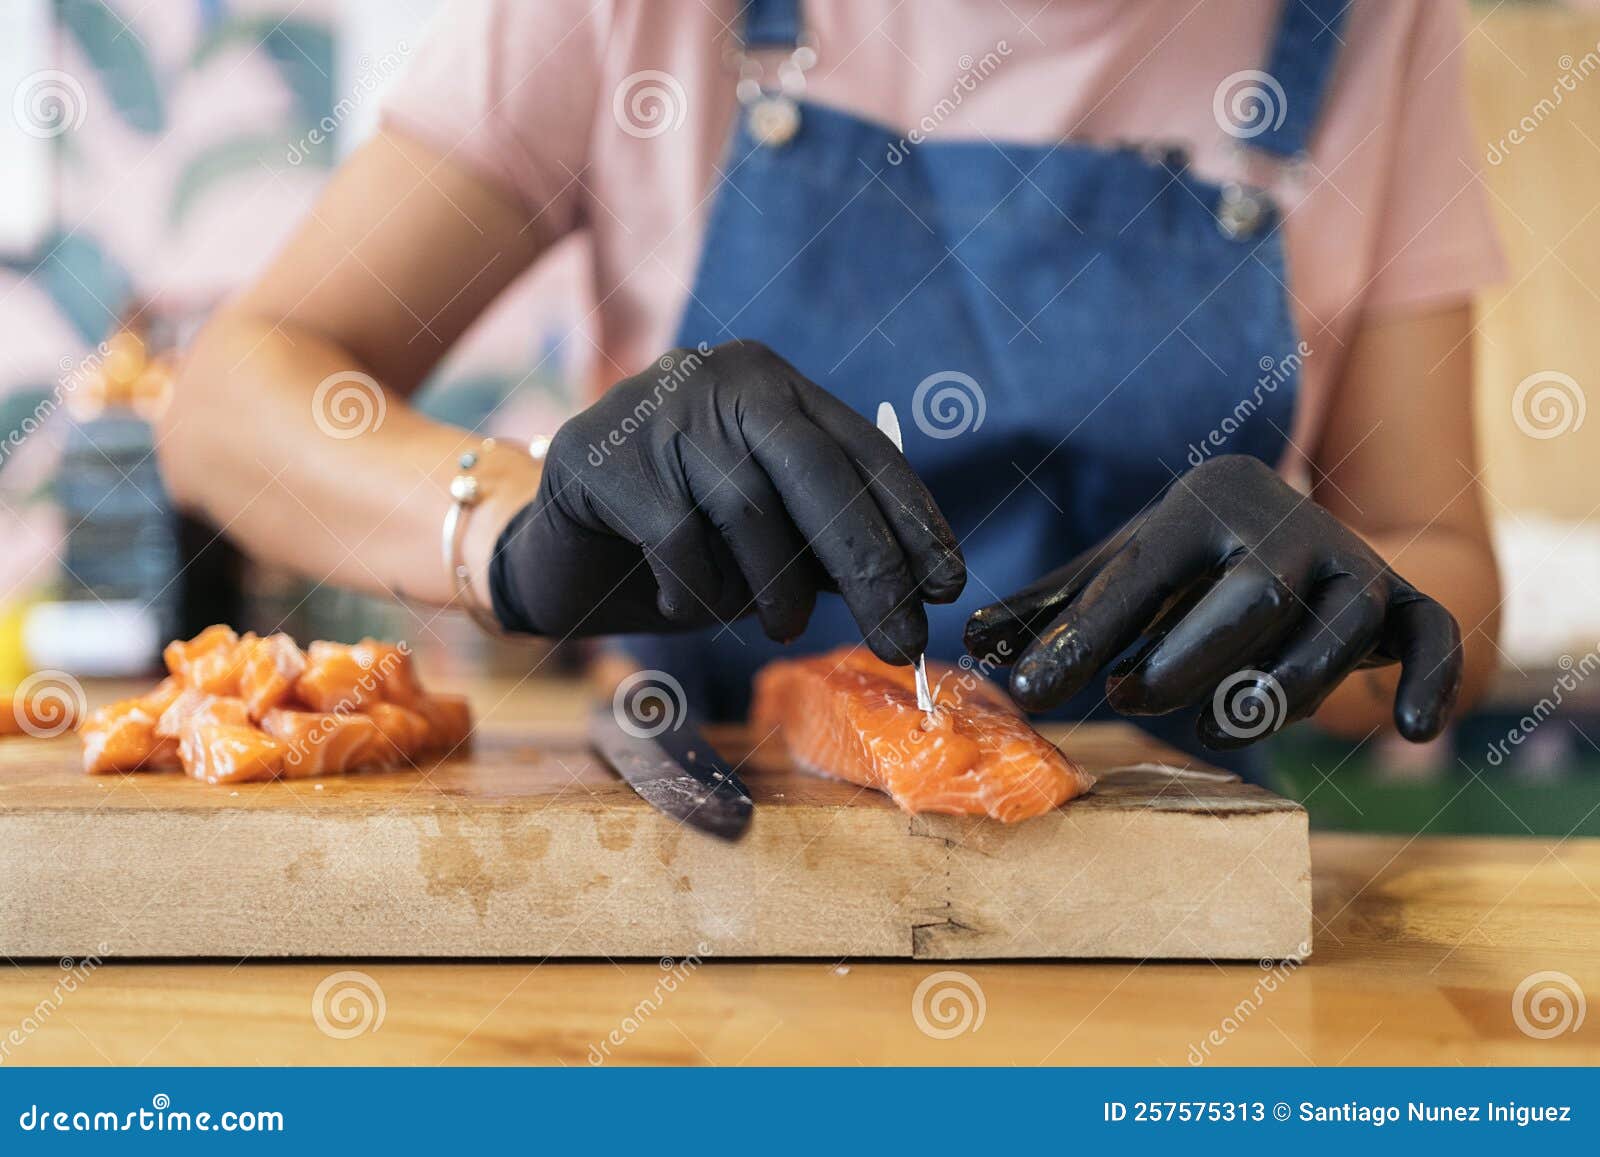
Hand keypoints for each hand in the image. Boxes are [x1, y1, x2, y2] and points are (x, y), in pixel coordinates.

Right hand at [488, 340, 964, 662]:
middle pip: (817, 474)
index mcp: (773, 387)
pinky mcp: (602, 454)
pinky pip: (680, 543)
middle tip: (901, 642)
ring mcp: (658, 408)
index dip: (911, 518)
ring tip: (772, 624)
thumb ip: (826, 548)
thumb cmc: (676, 544)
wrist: (553, 548)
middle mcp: (722, 380)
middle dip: (870, 567)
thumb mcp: (765, 543)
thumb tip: (915, 589)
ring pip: (750, 514)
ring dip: (772, 592)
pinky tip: (677, 598)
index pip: (862, 449)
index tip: (947, 584)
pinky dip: (693, 592)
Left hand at [963, 455, 1461, 747]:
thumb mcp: (1120, 566)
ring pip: (1331, 632)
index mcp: (1199, 507)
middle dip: (1183, 662)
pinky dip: (1432, 679)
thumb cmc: (1183, 559)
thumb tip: (972, 644)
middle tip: (1132, 697)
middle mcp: (1282, 526)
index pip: (1137, 575)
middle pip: (1248, 598)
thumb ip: (1053, 606)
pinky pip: (1431, 633)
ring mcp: (1349, 562)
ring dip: (1273, 693)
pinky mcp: (1401, 597)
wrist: (1290, 515)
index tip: (1025, 695)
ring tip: (1216, 724)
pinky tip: (1406, 730)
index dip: (1080, 638)